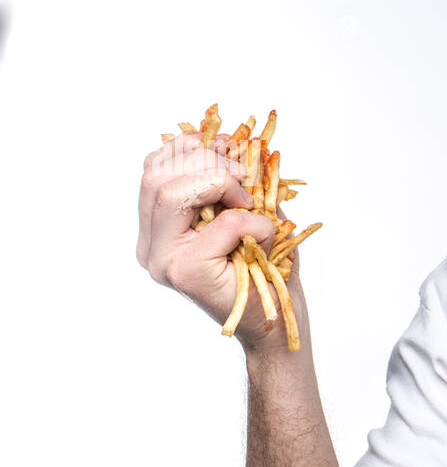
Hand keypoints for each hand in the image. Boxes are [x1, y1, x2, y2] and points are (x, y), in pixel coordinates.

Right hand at [136, 131, 293, 353]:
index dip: (192, 147)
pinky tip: (265, 236)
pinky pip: (223, 223)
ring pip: (172, 192)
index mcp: (157, 229)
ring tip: (250, 204)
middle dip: (207, 161)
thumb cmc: (265, 271)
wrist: (276, 326)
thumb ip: (233, 180)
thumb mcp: (251, 213)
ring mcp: (163, 261)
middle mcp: (151, 246)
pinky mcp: (187, 273)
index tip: (231, 149)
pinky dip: (253, 220)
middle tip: (244, 177)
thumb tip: (233, 140)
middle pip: (156, 176)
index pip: (154, 169)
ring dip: (223, 184)